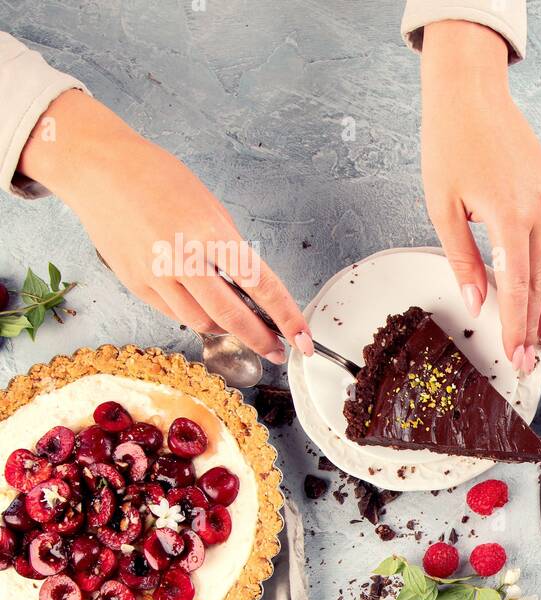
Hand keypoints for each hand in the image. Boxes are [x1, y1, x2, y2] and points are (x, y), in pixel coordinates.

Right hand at [18, 90, 311, 362]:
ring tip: (241, 325)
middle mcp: (182, 259)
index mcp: (210, 234)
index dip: (287, 317)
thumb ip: (230, 248)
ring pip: (201, 322)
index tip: (303, 339)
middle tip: (278, 350)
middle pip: (231, 316)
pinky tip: (205, 309)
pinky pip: (174, 313)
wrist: (99, 169)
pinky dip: (195, 316)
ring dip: (227, 329)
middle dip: (261, 340)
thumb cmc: (157, 178)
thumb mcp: (210, 206)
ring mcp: (155, 275)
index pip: (261, 285)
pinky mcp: (135, 284)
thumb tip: (251, 287)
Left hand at [419, 21, 540, 373]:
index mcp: (510, 216)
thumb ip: (462, 259)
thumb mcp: (442, 205)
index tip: (516, 356)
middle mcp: (540, 212)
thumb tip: (476, 302)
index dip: (517, 326)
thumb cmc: (450, 142)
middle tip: (528, 359)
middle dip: (534, 325)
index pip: (519, 287)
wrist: (472, 92)